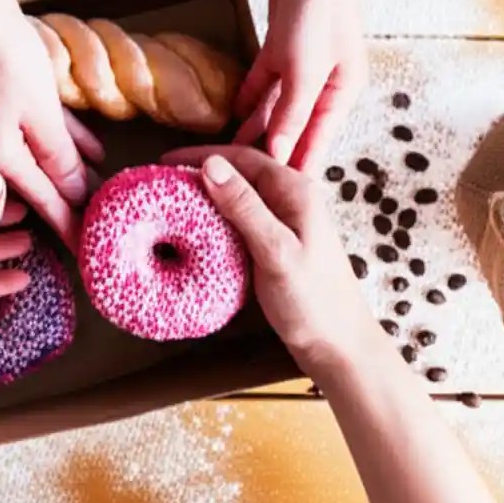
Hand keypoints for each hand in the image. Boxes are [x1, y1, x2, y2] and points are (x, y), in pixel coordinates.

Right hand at [0, 0, 103, 249]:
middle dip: (77, 207)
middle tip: (109, 230)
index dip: (71, 231)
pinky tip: (97, 154)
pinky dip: (71, 143)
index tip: (91, 258)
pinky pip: (47, 133)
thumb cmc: (7, 59)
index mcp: (2, 159)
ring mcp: (2, 128)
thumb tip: (76, 198)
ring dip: (79, 175)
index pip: (47, 205)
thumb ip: (60, 158)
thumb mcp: (41, 115)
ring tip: (109, 198)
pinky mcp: (10, 107)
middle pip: (48, 186)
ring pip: (50, 159)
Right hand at [162, 146, 378, 375]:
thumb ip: (244, 207)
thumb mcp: (274, 250)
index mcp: (295, 190)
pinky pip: (246, 219)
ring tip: (175, 202)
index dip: (202, 156)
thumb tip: (210, 164)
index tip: (164, 163)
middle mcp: (293, 199)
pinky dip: (221, 218)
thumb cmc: (312, 300)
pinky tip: (201, 230)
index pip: (243, 157)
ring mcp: (288, 222)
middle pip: (242, 172)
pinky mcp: (281, 244)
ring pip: (243, 196)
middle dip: (203, 172)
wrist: (339, 346)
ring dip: (211, 195)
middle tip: (163, 182)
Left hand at [234, 0, 366, 173]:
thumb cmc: (318, 14)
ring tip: (230, 158)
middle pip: (294, 129)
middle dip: (272, 155)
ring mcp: (302, 68)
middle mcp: (323, 86)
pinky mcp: (281, 49)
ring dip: (255, 129)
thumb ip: (290, 115)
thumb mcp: (305, 72)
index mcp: (340, 96)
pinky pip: (263, 83)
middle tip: (245, 187)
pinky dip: (249, 98)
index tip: (277, 205)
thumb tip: (278, 156)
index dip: (295, 171)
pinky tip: (230, 117)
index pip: (315, 144)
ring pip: (275, 108)